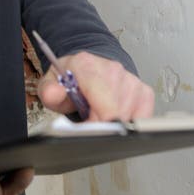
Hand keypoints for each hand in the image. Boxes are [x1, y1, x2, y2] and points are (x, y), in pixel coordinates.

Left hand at [37, 51, 154, 120]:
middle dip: (103, 124)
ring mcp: (131, 80)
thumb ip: (49, 91)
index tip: (88, 128)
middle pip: (117, 113)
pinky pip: (142, 117)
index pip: (104, 103)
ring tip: (99, 114)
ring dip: (114, 122)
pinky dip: (128, 121)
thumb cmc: (70, 79)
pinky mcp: (144, 91)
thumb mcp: (50, 85)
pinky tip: (114, 114)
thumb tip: (54, 94)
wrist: (86, 68)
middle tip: (89, 121)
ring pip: (130, 117)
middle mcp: (113, 70)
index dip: (98, 123)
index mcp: (87, 66)